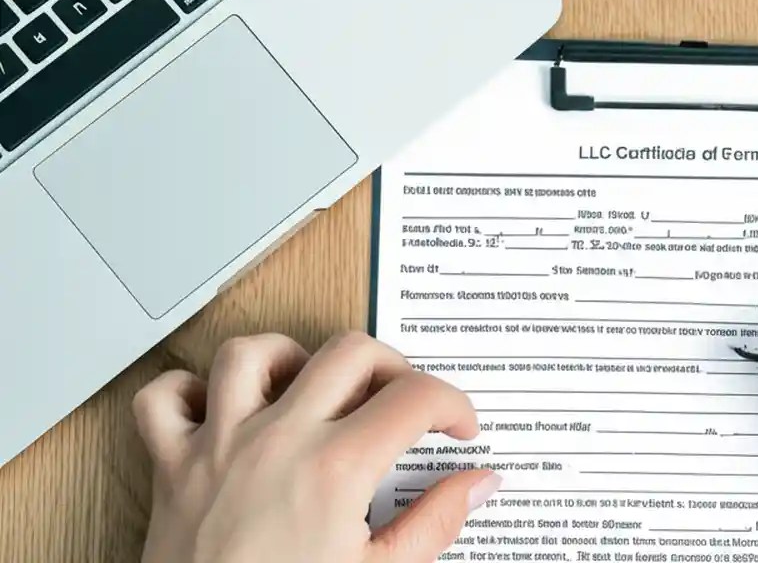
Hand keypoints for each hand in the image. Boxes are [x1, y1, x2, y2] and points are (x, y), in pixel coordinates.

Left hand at [133, 331, 500, 562]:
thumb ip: (436, 522)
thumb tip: (478, 483)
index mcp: (335, 468)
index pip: (415, 398)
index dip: (453, 404)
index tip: (458, 427)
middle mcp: (277, 440)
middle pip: (348, 353)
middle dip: (392, 366)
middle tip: (402, 401)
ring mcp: (218, 446)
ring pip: (250, 353)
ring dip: (290, 357)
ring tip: (311, 385)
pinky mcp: (170, 465)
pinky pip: (163, 396)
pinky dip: (189, 389)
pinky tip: (222, 407)